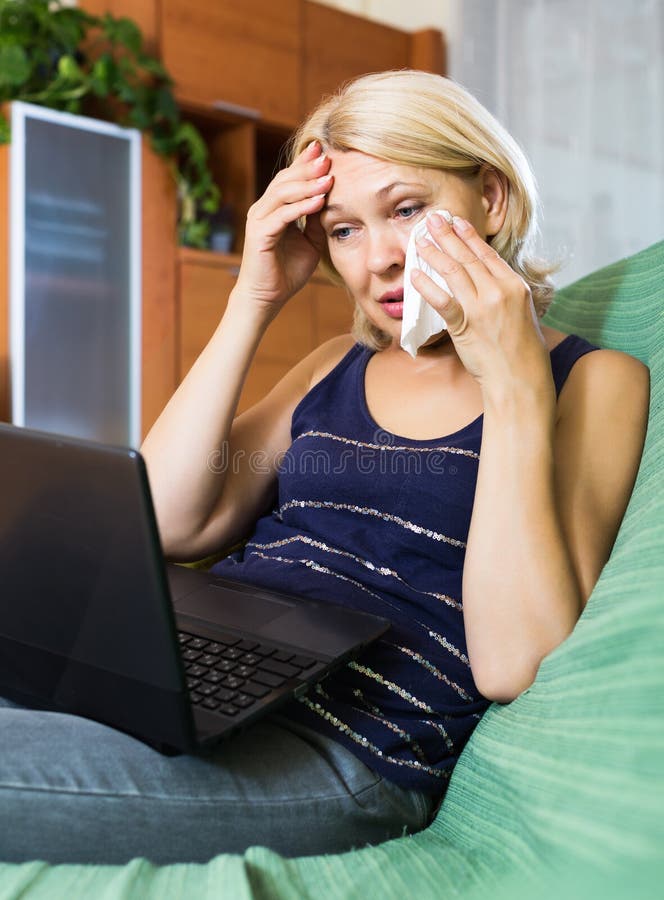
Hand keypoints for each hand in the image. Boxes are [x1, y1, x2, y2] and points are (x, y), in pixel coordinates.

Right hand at [232, 140, 331, 318]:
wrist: (268, 298)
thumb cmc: (287, 271)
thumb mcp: (310, 242)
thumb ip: (317, 221)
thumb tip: (331, 199)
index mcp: (274, 209)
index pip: (289, 179)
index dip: (305, 164)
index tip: (325, 150)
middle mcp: (263, 210)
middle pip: (285, 180)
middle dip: (307, 168)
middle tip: (328, 157)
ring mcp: (259, 220)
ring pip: (283, 194)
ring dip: (307, 184)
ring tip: (329, 177)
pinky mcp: (260, 234)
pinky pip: (283, 215)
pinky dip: (302, 207)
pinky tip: (319, 200)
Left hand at [411, 213, 549, 392]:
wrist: (520, 379)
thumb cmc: (523, 353)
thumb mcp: (523, 315)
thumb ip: (507, 296)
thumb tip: (490, 284)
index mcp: (515, 286)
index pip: (487, 254)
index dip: (469, 236)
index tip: (457, 222)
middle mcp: (499, 291)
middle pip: (468, 257)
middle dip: (448, 235)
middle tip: (432, 220)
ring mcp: (482, 306)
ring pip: (454, 271)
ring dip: (435, 252)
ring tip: (420, 240)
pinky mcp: (466, 324)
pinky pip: (442, 300)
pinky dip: (427, 285)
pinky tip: (415, 274)